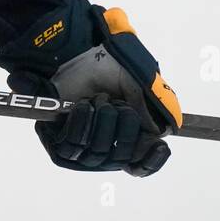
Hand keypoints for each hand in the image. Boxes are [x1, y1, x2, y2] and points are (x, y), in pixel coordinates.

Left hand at [0, 0, 181, 175]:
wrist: (75, 54)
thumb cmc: (106, 68)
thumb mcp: (137, 84)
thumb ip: (150, 109)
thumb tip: (159, 134)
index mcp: (128, 137)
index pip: (142, 166)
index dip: (151, 159)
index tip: (157, 144)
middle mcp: (106, 148)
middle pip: (122, 158)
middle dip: (125, 126)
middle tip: (117, 103)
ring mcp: (83, 149)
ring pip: (98, 153)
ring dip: (102, 120)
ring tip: (98, 98)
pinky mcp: (60, 144)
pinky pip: (73, 146)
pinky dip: (82, 121)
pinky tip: (83, 104)